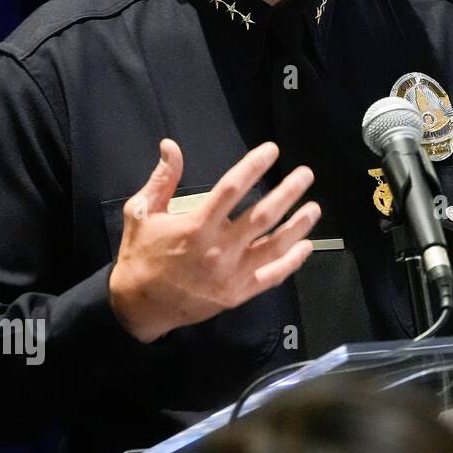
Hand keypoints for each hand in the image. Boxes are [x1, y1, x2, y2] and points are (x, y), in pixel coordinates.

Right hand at [108, 139, 319, 342]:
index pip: (232, 188)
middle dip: (288, 192)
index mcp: (195, 225)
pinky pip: (272, 276)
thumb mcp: (141, 213)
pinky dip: (292, 261)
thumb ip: (162, 179)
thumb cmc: (142, 254)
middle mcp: (218, 248)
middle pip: (263, 215)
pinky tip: (306, 245)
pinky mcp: (238, 293)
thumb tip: (171, 145)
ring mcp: (231, 274)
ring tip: (315, 208)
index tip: (272, 150)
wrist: (138, 306)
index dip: (254, 166)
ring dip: (298, 225)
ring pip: (274, 246)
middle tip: (306, 174)